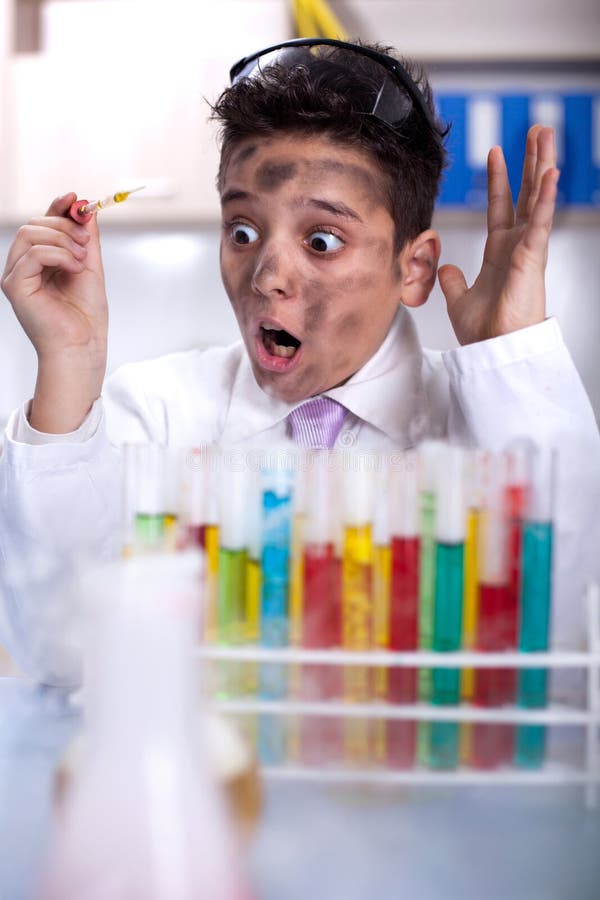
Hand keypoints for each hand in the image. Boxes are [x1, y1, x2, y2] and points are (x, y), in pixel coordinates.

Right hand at [1, 193, 108, 431]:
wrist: (83, 345)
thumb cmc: (85, 315)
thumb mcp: (90, 266)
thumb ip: (85, 237)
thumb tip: (83, 205)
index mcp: (39, 261)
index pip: (42, 224)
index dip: (58, 208)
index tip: (77, 199)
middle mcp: (22, 265)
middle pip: (34, 224)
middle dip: (65, 227)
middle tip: (86, 244)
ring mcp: (15, 275)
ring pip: (31, 234)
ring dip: (63, 241)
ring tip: (82, 261)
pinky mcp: (15, 285)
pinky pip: (32, 253)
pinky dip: (58, 255)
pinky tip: (75, 269)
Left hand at [438, 126, 558, 344]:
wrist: (493, 353)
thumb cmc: (483, 334)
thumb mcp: (459, 301)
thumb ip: (453, 282)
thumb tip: (444, 267)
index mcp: (500, 254)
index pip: (499, 207)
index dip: (498, 180)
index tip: (495, 153)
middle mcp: (517, 247)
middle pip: (526, 195)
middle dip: (530, 162)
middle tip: (537, 130)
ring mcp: (527, 250)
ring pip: (538, 200)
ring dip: (543, 166)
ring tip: (546, 135)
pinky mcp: (533, 258)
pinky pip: (541, 222)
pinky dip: (547, 197)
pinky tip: (550, 173)